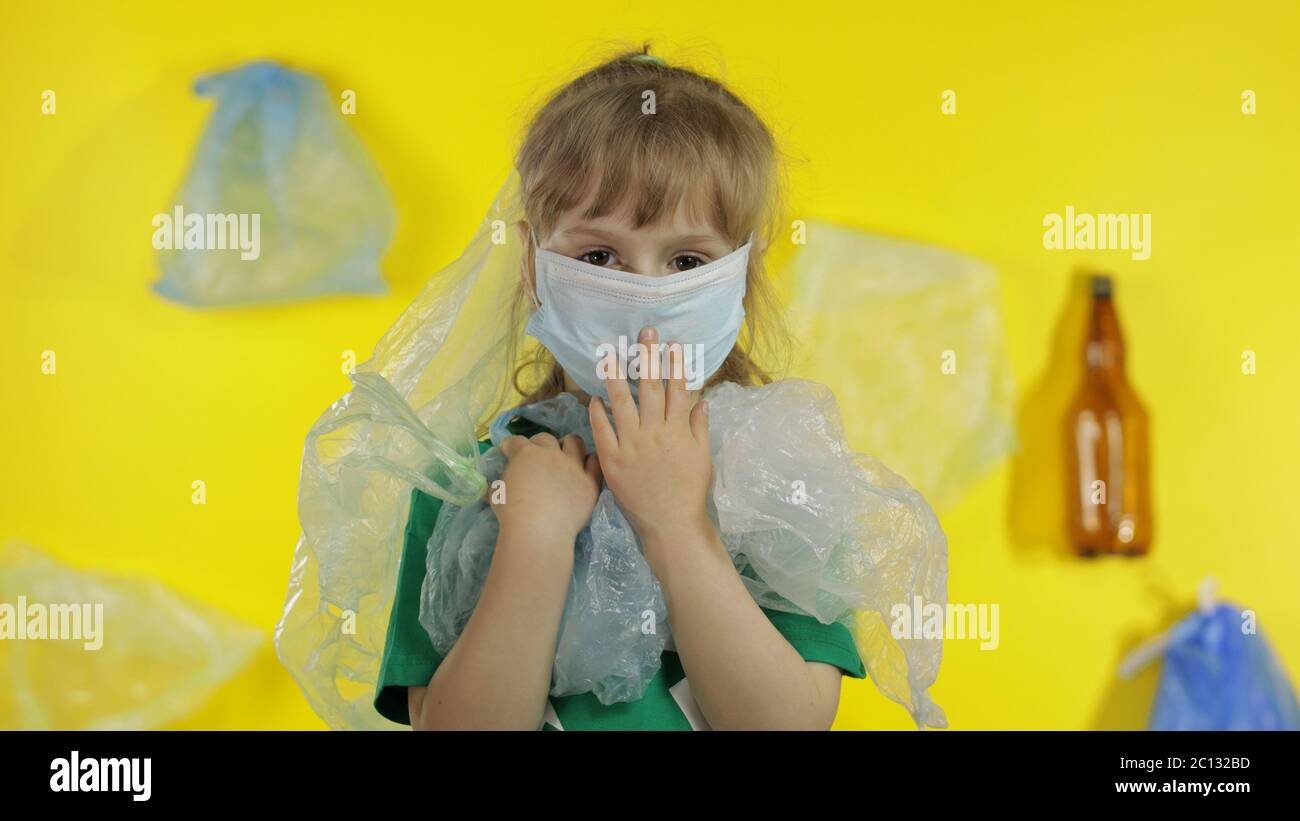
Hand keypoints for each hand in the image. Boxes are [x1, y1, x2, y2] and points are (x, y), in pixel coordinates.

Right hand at [492, 433, 602, 548]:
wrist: (539, 530)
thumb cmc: (512, 513)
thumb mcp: (495, 495)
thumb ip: (496, 485)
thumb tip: (494, 486)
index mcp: (525, 454)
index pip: (515, 441)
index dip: (510, 445)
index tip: (507, 450)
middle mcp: (550, 454)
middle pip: (545, 438)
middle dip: (538, 444)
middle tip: (536, 457)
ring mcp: (572, 465)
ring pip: (574, 442)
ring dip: (567, 446)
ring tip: (565, 456)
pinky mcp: (589, 481)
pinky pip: (594, 462)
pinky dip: (590, 462)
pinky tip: (585, 468)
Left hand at [588, 327, 714, 552]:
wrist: (670, 525)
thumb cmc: (689, 493)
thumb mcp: (702, 458)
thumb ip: (700, 428)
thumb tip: (702, 400)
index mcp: (678, 430)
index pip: (678, 390)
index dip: (675, 365)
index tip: (672, 344)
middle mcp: (655, 432)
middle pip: (652, 388)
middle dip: (648, 357)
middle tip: (644, 332)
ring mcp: (632, 445)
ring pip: (623, 403)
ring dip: (617, 376)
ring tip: (611, 354)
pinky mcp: (613, 460)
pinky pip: (603, 431)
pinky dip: (598, 413)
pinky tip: (595, 397)